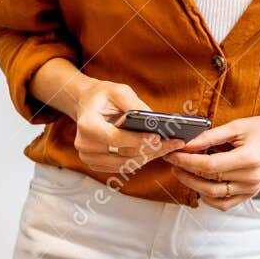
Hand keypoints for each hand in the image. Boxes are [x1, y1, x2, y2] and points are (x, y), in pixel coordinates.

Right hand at [70, 80, 186, 176]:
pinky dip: (141, 159)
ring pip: (126, 164)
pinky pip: (123, 167)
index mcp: (87, 126)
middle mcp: (85, 146)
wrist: (87, 104)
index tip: (158, 137)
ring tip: (170, 147)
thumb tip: (155, 120)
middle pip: (123, 155)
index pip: (115, 138)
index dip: (138, 140)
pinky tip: (158, 150)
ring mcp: (89, 158)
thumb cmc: (103, 96)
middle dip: (151, 149)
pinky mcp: (97, 164)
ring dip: (150, 157)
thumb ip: (134, 104)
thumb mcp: (119, 91)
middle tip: (174, 143)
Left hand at [163, 105, 259, 210]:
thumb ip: (211, 136)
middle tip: (173, 161)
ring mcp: (252, 188)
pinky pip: (225, 204)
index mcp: (248, 159)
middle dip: (186, 171)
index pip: (208, 165)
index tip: (173, 153)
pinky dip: (210, 198)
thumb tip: (187, 144)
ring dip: (194, 185)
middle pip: (208, 181)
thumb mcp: (238, 126)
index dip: (186, 160)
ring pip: (214, 195)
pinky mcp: (251, 193)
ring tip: (182, 172)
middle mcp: (251, 178)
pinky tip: (201, 186)